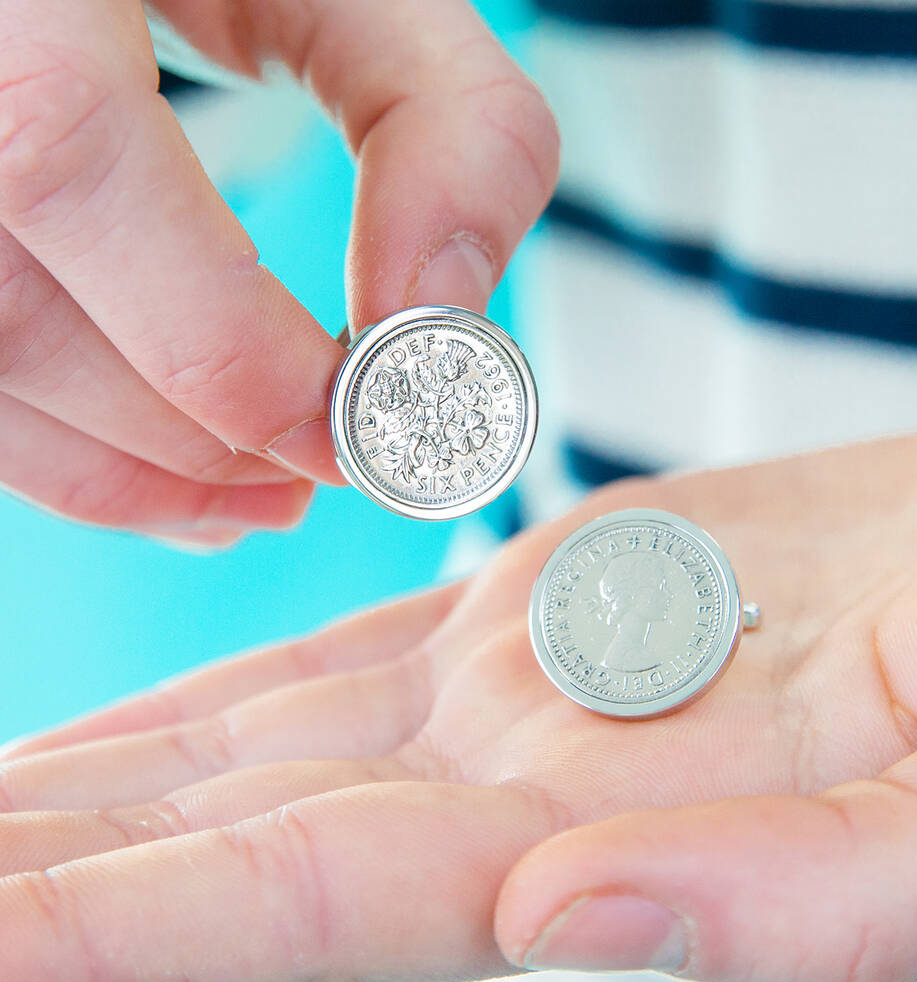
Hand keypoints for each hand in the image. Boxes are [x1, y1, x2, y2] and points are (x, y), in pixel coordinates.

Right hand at [0, 0, 557, 541]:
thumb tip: (441, 313)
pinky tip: (170, 476)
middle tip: (329, 469)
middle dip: (198, 435)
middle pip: (15, 312)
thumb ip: (443, 120)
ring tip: (267, 497)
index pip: (66, 167)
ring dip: (133, 473)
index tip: (351, 427)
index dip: (224, 342)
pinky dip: (73, 453)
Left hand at [2, 418, 916, 981]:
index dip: (111, 937)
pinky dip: (213, 691)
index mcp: (615, 843)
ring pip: (256, 749)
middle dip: (52, 872)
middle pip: (233, 842)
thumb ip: (819, 896)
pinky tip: (114, 727)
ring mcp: (517, 688)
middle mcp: (527, 782)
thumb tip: (572, 921)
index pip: (303, 906)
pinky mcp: (539, 594)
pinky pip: (333, 649)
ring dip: (95, 790)